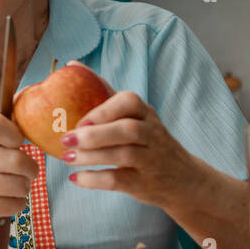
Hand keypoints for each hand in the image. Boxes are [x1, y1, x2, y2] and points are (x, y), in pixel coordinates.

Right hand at [0, 113, 37, 230]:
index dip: (14, 135)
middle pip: (18, 161)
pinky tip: (3, 199)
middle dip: (30, 169)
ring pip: (20, 186)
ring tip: (11, 185)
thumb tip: (34, 129)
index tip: (14, 144)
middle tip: (25, 171)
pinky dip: (15, 203)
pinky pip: (15, 205)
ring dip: (22, 188)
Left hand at [57, 60, 195, 206]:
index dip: (104, 110)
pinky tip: (75, 178)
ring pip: (124, 155)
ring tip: (66, 157)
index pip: (130, 102)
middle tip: (65, 139)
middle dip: (95, 134)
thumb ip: (105, 92)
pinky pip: (120, 181)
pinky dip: (95, 179)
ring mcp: (151, 160)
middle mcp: (152, 134)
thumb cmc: (147, 140)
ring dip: (91, 157)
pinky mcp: (145, 184)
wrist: (184, 179)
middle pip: (128, 130)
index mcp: (145, 114)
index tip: (80, 119)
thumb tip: (72, 65)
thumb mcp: (134, 115)